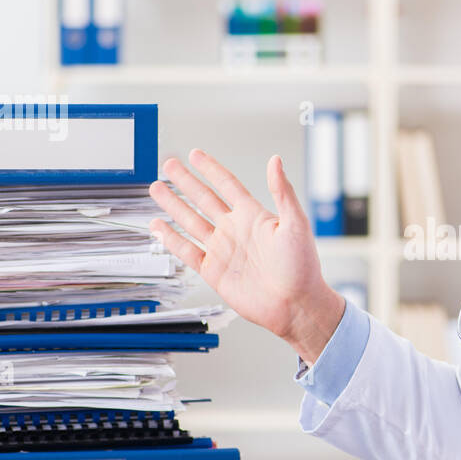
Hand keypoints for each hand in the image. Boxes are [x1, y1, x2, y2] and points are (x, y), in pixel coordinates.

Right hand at [148, 149, 344, 364]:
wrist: (296, 304)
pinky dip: (171, 239)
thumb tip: (276, 161)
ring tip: (157, 188)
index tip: (195, 154)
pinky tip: (158, 226)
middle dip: (185, 181)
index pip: (227, 185)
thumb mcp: (296, 224)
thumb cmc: (303, 267)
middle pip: (204, 199)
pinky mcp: (214, 271)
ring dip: (174, 205)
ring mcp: (223, 250)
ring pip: (191, 221)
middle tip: (169, 164)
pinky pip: (187, 251)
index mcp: (254, 216)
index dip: (211, 169)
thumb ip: (283, 191)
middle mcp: (235, 230)